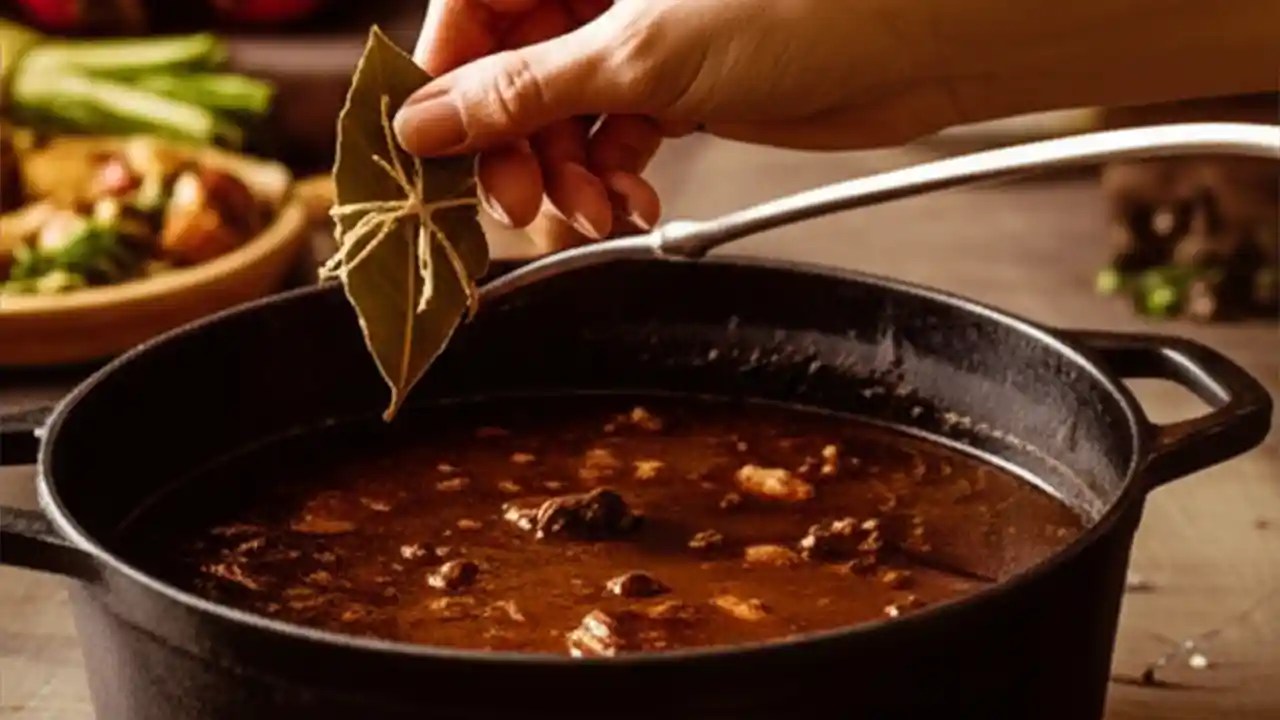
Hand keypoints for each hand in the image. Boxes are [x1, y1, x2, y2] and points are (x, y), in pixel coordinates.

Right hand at [394, 0, 957, 246]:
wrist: (920, 38)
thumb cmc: (803, 2)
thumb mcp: (640, 52)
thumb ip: (524, 90)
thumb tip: (424, 122)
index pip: (470, 9)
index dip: (444, 83)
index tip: (432, 151)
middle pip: (511, 70)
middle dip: (515, 146)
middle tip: (525, 204)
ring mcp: (639, 34)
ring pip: (563, 113)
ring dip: (566, 174)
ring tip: (595, 211)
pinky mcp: (677, 82)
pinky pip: (614, 134)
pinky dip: (613, 175)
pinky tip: (630, 201)